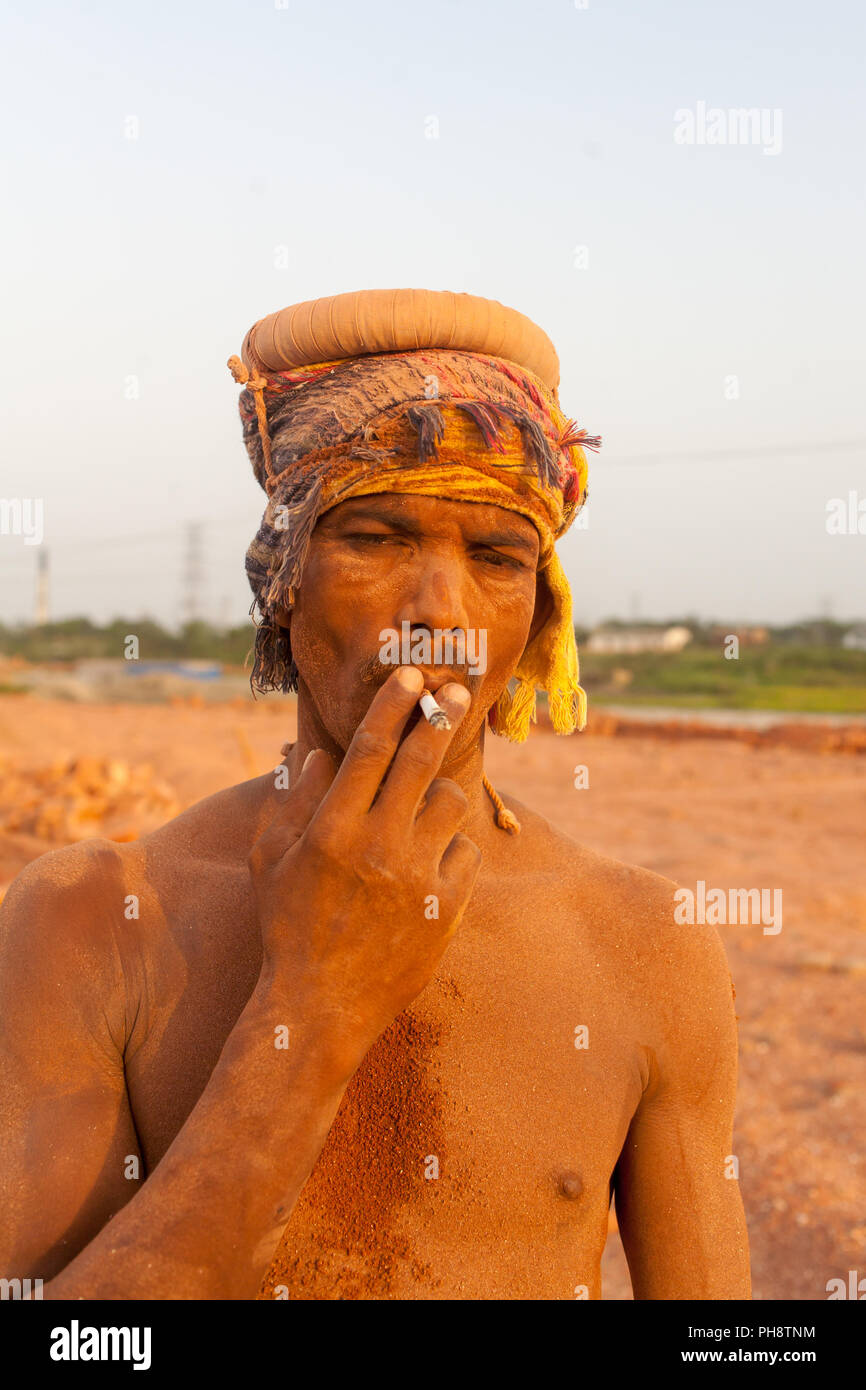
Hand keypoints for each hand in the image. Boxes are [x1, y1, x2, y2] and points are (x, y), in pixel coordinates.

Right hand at [248, 667, 479, 1063]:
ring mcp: (416, 879)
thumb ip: (293, 802)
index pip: (369, 748)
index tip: (411, 675)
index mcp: (331, 830)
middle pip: (421, 761)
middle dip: (440, 716)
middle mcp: (377, 847)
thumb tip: (319, 752)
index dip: (393, 704)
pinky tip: (433, 859)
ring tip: (430, 801)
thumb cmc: (287, 928)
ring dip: (443, 792)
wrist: (319, 1008)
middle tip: (455, 690)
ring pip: (451, 804)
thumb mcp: (272, 862)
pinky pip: (467, 853)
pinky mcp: (445, 909)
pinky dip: (454, 848)